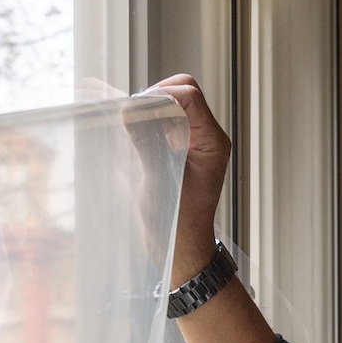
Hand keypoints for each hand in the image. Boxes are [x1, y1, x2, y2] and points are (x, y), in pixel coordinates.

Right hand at [145, 74, 230, 285]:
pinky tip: (131, 136)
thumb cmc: (177, 222)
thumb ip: (146, 141)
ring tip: (130, 129)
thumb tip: (129, 109)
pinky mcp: (176, 151)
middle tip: (132, 117)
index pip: (189, 95)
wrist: (180, 249)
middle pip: (181, 93)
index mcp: (212, 141)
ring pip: (169, 106)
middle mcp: (205, 137)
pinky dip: (145, 124)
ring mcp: (191, 143)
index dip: (161, 95)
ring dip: (148, 111)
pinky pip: (161, 123)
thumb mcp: (160, 179)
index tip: (136, 110)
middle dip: (154, 99)